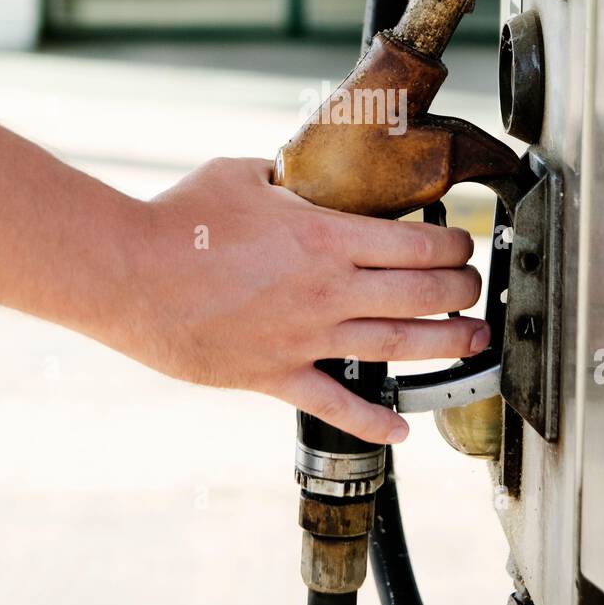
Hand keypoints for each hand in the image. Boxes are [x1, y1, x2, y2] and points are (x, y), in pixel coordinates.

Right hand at [125, 158, 486, 443]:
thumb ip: (286, 177)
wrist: (128, 274)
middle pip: (420, 294)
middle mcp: (326, 289)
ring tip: (472, 345)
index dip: (453, 246)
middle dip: (461, 293)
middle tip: (475, 292)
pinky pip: (334, 403)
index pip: (417, 243)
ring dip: (443, 346)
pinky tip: (401, 430)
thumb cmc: (179, 219)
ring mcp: (304, 336)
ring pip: (396, 346)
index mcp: (325, 236)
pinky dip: (372, 422)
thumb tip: (303, 175)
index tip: (463, 246)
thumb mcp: (242, 174)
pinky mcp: (274, 374)